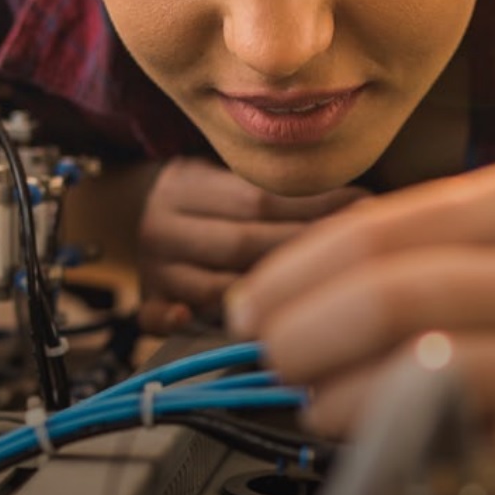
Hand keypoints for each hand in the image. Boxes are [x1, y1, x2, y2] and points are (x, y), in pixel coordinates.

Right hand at [137, 156, 366, 333]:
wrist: (131, 210)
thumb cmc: (202, 195)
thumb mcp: (221, 172)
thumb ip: (269, 190)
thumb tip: (359, 200)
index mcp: (186, 187)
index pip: (258, 201)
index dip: (314, 206)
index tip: (363, 204)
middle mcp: (164, 228)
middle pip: (241, 244)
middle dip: (303, 249)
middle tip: (358, 252)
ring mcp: (154, 269)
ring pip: (212, 287)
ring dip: (266, 295)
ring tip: (318, 294)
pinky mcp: (145, 301)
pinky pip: (154, 317)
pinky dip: (173, 322)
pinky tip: (195, 320)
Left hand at [226, 158, 494, 494]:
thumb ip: (423, 258)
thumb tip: (299, 294)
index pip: (379, 229)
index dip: (295, 273)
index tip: (251, 306)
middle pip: (395, 293)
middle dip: (303, 331)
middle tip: (271, 357)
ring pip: (432, 369)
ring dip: (345, 393)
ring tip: (315, 403)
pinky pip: (489, 446)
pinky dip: (418, 445)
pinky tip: (387, 442)